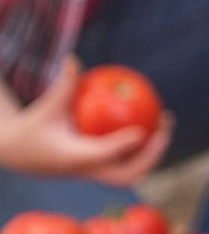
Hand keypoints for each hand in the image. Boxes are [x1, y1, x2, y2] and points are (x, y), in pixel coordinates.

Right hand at [0, 57, 172, 185]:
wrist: (18, 153)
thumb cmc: (34, 126)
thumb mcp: (46, 106)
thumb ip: (64, 85)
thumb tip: (73, 58)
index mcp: (71, 158)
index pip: (100, 155)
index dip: (121, 146)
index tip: (141, 132)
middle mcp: (86, 171)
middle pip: (124, 176)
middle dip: (149, 157)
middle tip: (164, 129)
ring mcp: (94, 174)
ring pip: (130, 173)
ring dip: (153, 153)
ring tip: (166, 123)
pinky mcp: (98, 171)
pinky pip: (127, 161)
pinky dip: (144, 147)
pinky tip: (155, 122)